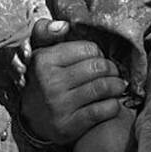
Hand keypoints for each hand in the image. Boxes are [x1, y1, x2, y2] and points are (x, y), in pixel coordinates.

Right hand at [20, 28, 125, 145]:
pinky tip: (113, 103)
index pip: (88, 49)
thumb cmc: (43, 81)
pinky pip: (101, 110)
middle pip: (98, 67)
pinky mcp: (69, 125)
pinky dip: (113, 105)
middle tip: (114, 73)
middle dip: (112, 69)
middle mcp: (50, 82)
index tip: (99, 59)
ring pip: (102, 87)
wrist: (32, 120)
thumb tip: (64, 26)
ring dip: (117, 86)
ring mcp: (59, 105)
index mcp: (44, 61)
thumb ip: (46, 32)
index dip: (99, 53)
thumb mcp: (39, 54)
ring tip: (118, 86)